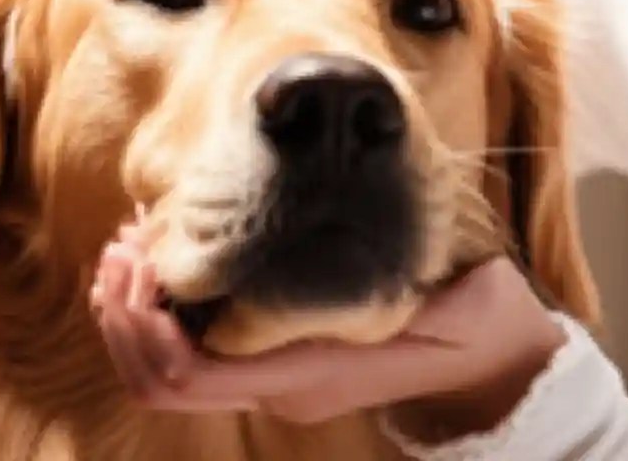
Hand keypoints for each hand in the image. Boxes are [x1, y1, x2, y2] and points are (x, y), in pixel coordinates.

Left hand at [90, 212, 567, 434]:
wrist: (503, 369)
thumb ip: (402, 289)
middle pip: (162, 376)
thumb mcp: (455, 300)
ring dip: (143, 311)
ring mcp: (280, 381)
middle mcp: (284, 386)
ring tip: (137, 243)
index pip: (188, 372)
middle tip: (124, 242)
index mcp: (311, 370)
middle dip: (127, 313)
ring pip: (173, 368)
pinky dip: (173, 310)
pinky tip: (178, 256)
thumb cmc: (483, 326)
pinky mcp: (283, 365)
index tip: (139, 251)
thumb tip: (333, 265)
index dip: (145, 322)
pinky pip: (200, 351)